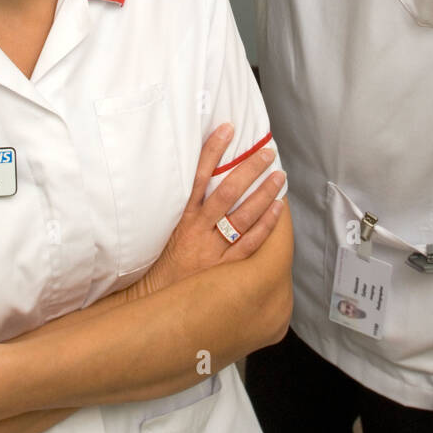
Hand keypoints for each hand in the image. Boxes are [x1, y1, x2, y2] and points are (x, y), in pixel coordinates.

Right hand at [135, 123, 285, 296]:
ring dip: (263, 194)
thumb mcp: (164, 231)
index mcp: (182, 218)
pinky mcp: (225, 269)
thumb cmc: (161, 265)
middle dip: (248, 170)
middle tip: (265, 152)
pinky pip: (250, 244)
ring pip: (242, 216)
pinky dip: (266, 225)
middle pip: (227, 193)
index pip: (198, 178)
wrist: (154, 302)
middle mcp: (199, 231)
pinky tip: (278, 208)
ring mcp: (213, 250)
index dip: (212, 152)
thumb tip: (196, 176)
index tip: (226, 130)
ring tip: (278, 176)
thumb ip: (182, 205)